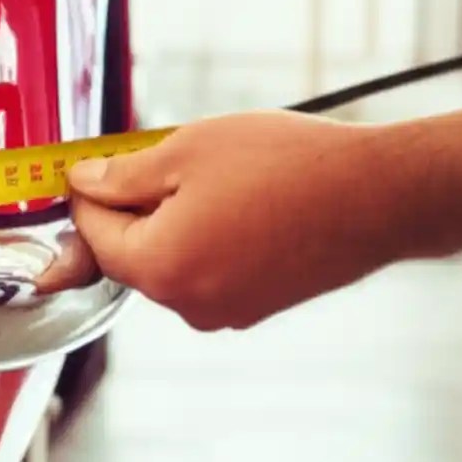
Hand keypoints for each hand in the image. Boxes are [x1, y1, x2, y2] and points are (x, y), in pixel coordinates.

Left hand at [35, 111, 388, 330]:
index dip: (87, 190)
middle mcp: (187, 304)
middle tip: (167, 155)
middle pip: (130, 252)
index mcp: (160, 266)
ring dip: (175, 219)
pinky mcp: (257, 307)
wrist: (377, 196)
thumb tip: (83, 183)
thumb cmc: (289, 166)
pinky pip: (210, 271)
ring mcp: (225, 311)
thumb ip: (124, 173)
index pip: (92, 234)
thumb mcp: (189, 149)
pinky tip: (244, 200)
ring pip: (171, 260)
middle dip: (135, 206)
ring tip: (219, 175)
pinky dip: (211, 237)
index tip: (96, 160)